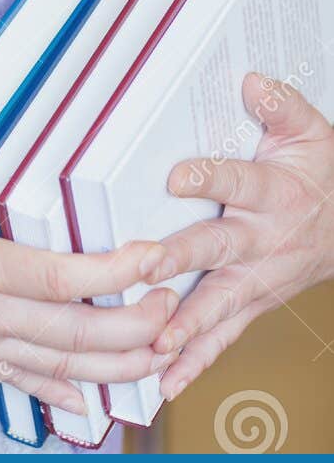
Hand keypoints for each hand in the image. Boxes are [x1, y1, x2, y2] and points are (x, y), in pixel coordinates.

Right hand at [0, 160, 178, 417]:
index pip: (61, 276)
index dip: (114, 269)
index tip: (151, 255)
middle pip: (80, 331)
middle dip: (136, 323)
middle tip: (172, 304)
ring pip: (67, 365)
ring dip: (120, 363)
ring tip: (160, 350)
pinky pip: (31, 383)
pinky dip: (68, 393)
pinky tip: (95, 401)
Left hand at [149, 71, 333, 400]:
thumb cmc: (320, 173)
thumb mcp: (310, 131)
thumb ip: (281, 106)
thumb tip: (252, 81)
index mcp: (274, 192)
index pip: (236, 181)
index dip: (207, 178)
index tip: (176, 178)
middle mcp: (262, 240)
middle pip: (217, 248)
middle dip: (180, 259)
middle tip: (145, 268)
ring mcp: (256, 278)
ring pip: (218, 303)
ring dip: (185, 324)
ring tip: (153, 342)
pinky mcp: (251, 303)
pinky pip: (222, 337)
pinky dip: (195, 362)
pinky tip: (164, 380)